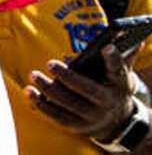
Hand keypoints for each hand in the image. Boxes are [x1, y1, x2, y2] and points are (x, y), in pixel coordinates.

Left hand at [25, 45, 140, 141]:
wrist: (117, 121)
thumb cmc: (113, 88)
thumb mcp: (122, 74)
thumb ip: (122, 57)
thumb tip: (135, 39)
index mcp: (119, 85)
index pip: (118, 71)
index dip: (113, 59)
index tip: (106, 47)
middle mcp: (107, 102)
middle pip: (87, 90)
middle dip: (68, 77)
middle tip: (51, 63)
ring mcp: (92, 116)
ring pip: (69, 103)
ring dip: (49, 89)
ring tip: (34, 75)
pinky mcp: (78, 126)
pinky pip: (58, 116)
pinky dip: (42, 105)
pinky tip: (30, 91)